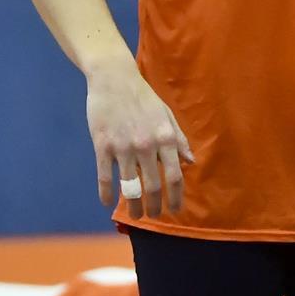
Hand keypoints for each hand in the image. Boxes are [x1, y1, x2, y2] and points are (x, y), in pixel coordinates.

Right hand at [86, 59, 194, 218]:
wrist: (113, 78)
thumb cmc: (143, 97)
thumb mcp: (167, 115)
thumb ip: (179, 140)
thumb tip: (191, 162)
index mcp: (165, 137)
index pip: (175, 176)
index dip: (176, 197)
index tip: (175, 210)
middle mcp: (146, 145)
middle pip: (154, 187)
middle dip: (155, 207)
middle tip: (153, 217)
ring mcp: (123, 147)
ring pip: (130, 187)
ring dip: (133, 207)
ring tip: (135, 216)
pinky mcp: (103, 146)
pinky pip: (106, 177)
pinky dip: (106, 194)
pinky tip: (108, 203)